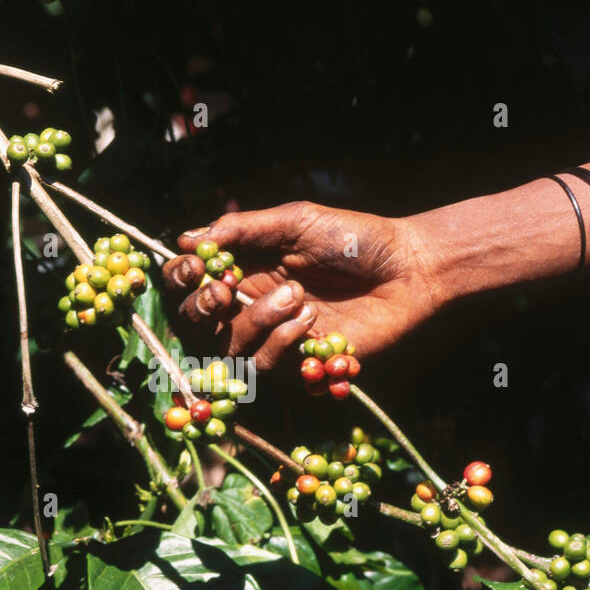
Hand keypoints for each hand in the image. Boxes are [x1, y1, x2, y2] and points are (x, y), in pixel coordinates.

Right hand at [165, 201, 438, 367]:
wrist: (409, 270)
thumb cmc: (356, 238)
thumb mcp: (297, 220)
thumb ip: (243, 229)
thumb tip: (187, 239)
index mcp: (243, 268)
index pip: (188, 284)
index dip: (181, 281)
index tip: (197, 269)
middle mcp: (250, 306)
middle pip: (196, 326)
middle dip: (201, 312)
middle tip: (226, 294)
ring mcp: (273, 338)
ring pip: (231, 352)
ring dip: (258, 324)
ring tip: (299, 297)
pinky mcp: (299, 363)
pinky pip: (269, 370)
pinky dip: (284, 346)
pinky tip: (314, 324)